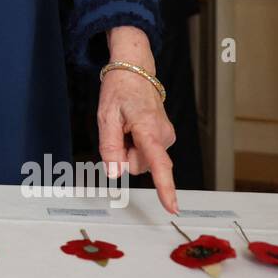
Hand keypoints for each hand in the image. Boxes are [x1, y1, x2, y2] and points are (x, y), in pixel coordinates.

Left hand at [97, 67, 178, 213]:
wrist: (135, 72)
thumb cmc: (120, 91)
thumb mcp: (106, 117)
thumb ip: (109, 147)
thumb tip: (114, 174)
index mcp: (149, 130)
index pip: (159, 163)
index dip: (165, 187)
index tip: (172, 206)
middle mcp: (164, 136)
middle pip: (138, 166)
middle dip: (123, 155)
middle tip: (118, 130)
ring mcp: (167, 137)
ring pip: (142, 161)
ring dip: (129, 150)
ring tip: (126, 126)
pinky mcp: (166, 138)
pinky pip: (146, 153)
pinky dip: (135, 146)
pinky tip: (133, 129)